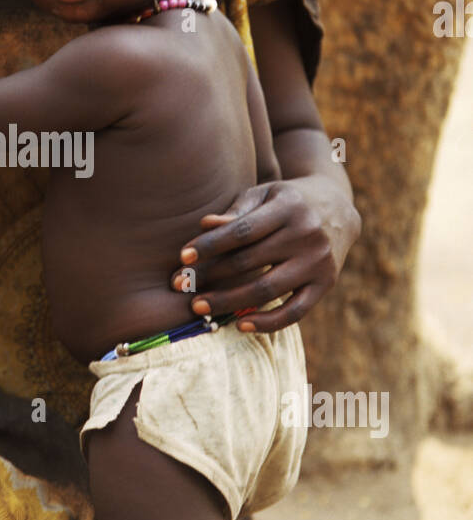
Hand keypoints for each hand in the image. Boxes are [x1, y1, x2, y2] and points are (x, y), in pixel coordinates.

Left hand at [170, 179, 343, 332]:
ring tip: (198, 307)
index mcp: (289, 207)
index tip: (183, 256)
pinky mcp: (326, 284)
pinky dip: (267, 322)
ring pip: (268, 289)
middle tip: (180, 286)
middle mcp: (308, 234)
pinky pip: (295, 312)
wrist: (337, 207)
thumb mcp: (264, 195)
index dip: (211, 245)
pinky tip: (239, 324)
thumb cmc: (287, 201)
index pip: (243, 230)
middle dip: (211, 276)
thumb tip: (204, 225)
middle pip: (250, 262)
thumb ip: (236, 210)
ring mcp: (319, 262)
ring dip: (229, 301)